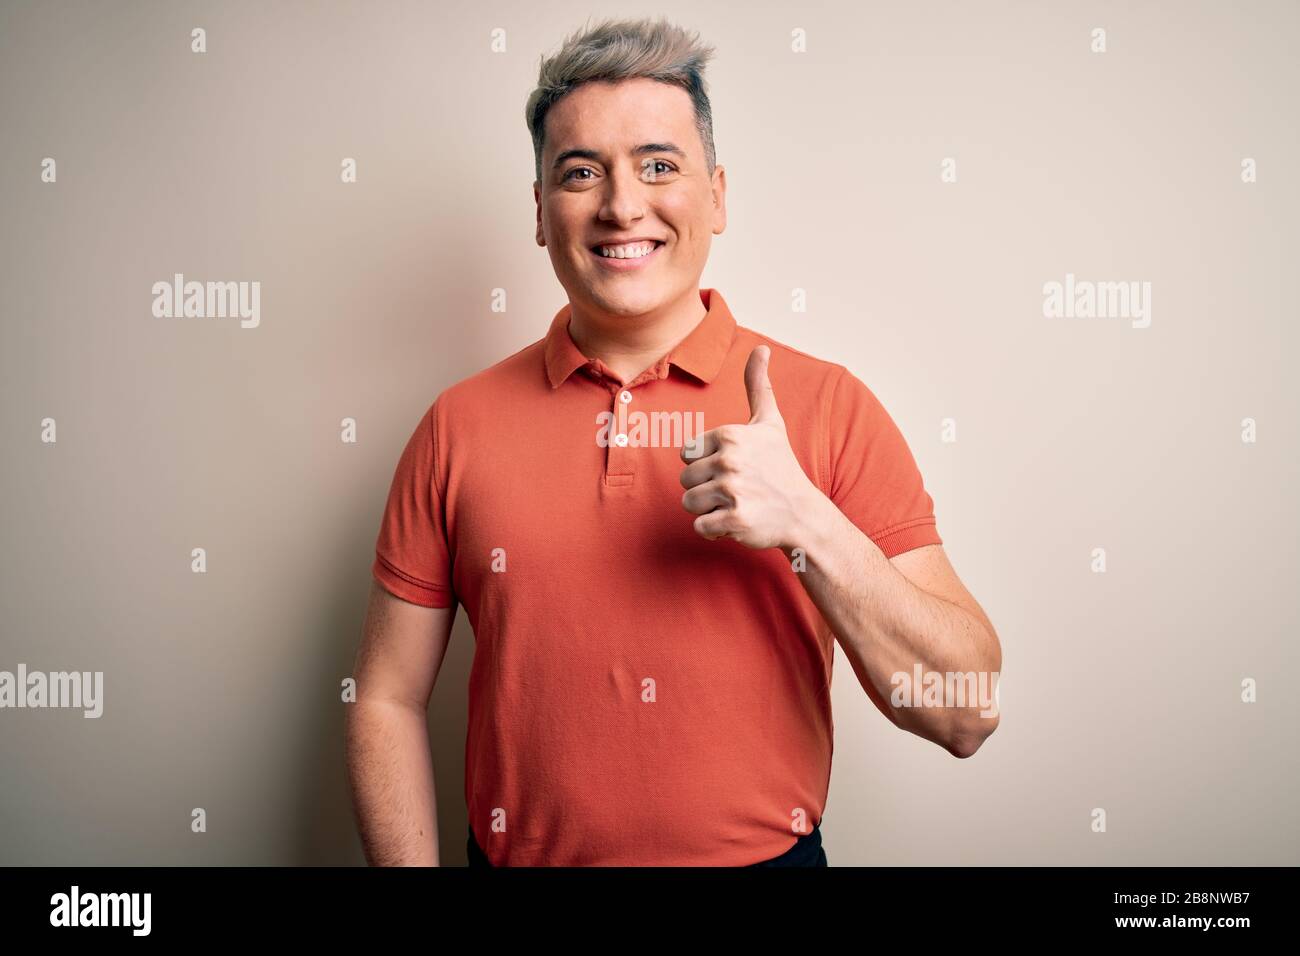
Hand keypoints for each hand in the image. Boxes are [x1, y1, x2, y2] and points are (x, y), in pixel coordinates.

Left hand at [679, 344, 821, 548]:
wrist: (803, 513)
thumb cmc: (781, 466)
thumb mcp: (770, 423)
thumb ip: (758, 385)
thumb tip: (761, 348)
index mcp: (730, 435)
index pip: (686, 454)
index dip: (705, 464)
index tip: (733, 467)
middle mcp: (729, 460)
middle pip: (685, 480)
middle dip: (706, 489)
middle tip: (736, 489)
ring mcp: (732, 490)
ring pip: (689, 503)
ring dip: (708, 509)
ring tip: (735, 503)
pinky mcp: (734, 519)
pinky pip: (700, 527)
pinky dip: (715, 530)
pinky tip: (738, 520)